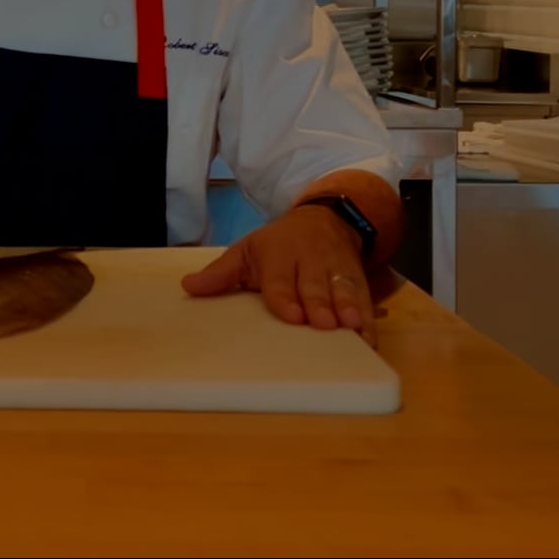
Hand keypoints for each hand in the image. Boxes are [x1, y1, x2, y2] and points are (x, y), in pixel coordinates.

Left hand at [180, 205, 378, 346]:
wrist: (323, 219)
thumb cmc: (277, 245)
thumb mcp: (246, 251)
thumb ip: (220, 274)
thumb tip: (188, 287)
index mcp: (279, 256)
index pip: (281, 280)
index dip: (286, 298)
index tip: (293, 315)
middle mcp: (311, 263)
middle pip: (316, 286)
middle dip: (320, 304)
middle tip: (324, 324)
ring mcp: (337, 272)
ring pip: (344, 292)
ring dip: (350, 309)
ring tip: (353, 328)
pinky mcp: (358, 281)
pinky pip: (365, 300)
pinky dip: (369, 319)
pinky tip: (370, 339)